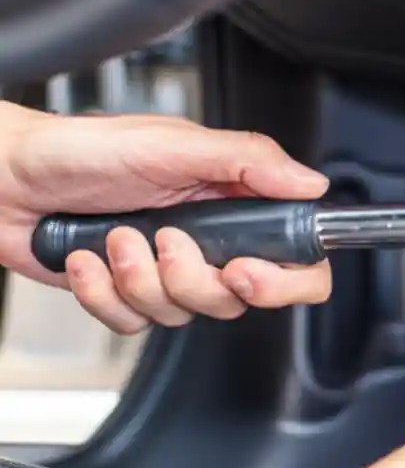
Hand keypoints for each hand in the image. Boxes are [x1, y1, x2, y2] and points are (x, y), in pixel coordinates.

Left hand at [0, 102, 332, 332]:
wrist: (5, 177)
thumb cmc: (82, 149)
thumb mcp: (175, 144)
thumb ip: (249, 160)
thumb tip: (311, 182)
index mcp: (235, 201)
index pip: (297, 257)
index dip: (285, 279)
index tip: (247, 271)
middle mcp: (210, 240)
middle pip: (240, 299)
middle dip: (194, 279)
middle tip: (167, 242)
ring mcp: (169, 270)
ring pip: (184, 314)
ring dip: (140, 279)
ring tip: (116, 236)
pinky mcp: (127, 294)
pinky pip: (133, 323)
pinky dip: (103, 293)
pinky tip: (88, 256)